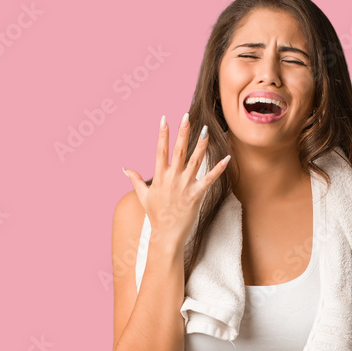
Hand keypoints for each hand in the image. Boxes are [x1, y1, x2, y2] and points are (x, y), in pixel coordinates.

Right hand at [123, 113, 230, 246]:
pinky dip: (218, 169)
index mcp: (159, 176)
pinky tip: (227, 158)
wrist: (166, 235)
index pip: (160, 150)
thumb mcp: (143, 196)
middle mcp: (172, 178)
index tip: (164, 118)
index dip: (162, 134)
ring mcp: (184, 186)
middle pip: (178, 151)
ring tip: (206, 130)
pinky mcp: (196, 195)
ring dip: (201, 145)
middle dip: (182, 132)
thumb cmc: (156, 215)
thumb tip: (125, 168)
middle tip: (186, 115)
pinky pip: (209, 180)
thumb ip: (135, 180)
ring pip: (195, 161)